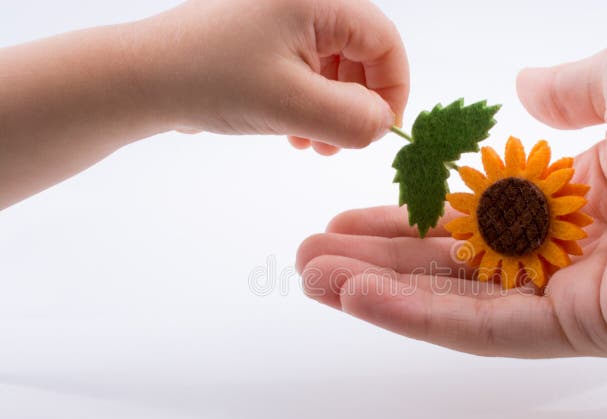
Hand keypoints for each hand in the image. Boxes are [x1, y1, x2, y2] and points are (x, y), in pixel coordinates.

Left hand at [133, 0, 408, 154]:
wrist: (142, 79)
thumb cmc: (213, 82)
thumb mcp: (294, 107)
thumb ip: (354, 119)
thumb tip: (383, 125)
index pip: (384, 41)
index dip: (393, 89)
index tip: (382, 131)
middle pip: (362, 53)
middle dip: (358, 104)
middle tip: (343, 144)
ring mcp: (282, 16)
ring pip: (335, 65)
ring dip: (334, 110)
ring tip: (313, 144)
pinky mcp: (265, 35)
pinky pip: (308, 68)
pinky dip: (311, 102)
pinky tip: (296, 132)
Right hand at [296, 29, 606, 357]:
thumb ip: (568, 90)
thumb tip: (526, 90)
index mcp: (576, 191)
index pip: (471, 213)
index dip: (408, 214)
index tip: (351, 210)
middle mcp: (566, 248)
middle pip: (452, 264)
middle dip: (378, 259)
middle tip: (311, 254)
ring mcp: (571, 292)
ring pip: (458, 302)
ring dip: (381, 292)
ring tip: (312, 279)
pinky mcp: (581, 326)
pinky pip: (486, 327)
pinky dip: (418, 316)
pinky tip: (358, 299)